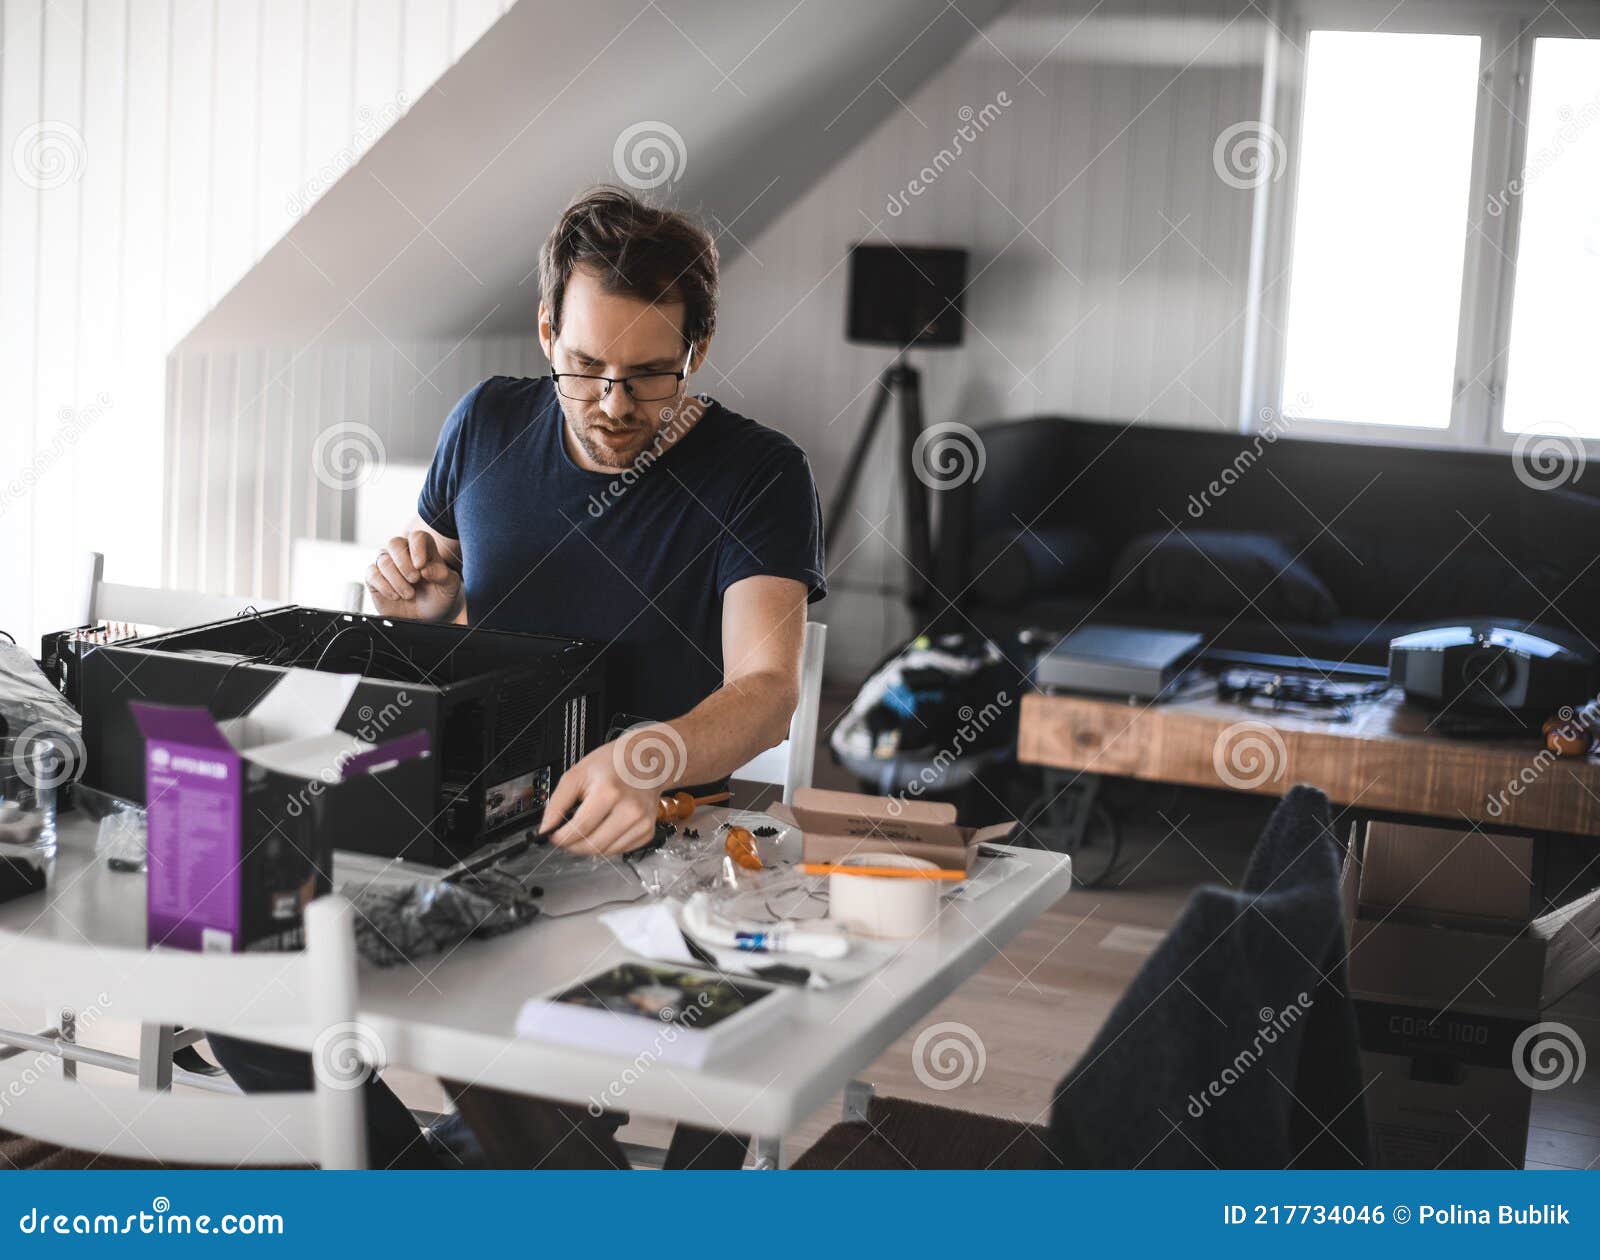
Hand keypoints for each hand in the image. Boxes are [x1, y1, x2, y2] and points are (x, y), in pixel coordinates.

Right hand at [365, 531, 462, 620]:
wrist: (425, 618)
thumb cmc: (439, 598)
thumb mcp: (449, 588)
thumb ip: (442, 575)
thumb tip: (425, 568)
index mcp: (425, 550)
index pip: (418, 537)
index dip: (417, 548)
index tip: (420, 566)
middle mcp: (404, 553)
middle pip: (395, 543)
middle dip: (403, 562)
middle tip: (414, 579)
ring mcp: (388, 564)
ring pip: (383, 560)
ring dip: (397, 579)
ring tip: (409, 595)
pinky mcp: (374, 578)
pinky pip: (372, 573)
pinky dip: (384, 586)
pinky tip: (395, 596)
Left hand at [539, 741, 663, 855]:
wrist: (647, 760)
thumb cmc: (612, 764)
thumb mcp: (577, 774)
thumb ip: (557, 803)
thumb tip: (545, 829)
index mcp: (609, 792)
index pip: (579, 830)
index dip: (560, 838)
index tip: (553, 835)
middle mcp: (629, 810)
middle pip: (592, 846)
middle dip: (572, 845)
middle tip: (566, 835)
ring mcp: (641, 823)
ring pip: (604, 853)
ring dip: (589, 846)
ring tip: (587, 827)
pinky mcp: (648, 831)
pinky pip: (619, 851)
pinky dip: (607, 844)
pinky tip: (606, 827)